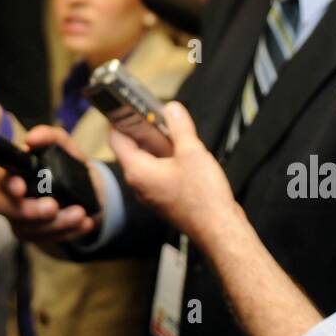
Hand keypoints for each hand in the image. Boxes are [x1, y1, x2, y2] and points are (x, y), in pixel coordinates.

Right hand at [0, 126, 100, 242]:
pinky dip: (69, 233)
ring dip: (56, 224)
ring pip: (29, 228)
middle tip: (53, 207)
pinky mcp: (34, 234)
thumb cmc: (65, 162)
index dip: (7, 184)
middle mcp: (8, 196)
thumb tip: (32, 139)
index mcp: (10, 171)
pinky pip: (47, 239)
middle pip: (6, 208)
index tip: (21, 188)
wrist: (86, 185)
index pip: (0, 178)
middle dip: (30, 211)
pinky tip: (85, 224)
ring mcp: (18, 218)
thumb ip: (48, 136)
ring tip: (80, 214)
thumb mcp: (61, 144)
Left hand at [109, 102, 236, 243]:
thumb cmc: (204, 198)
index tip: (132, 105)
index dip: (122, 119)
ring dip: (157, 145)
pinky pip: (157, 172)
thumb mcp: (192, 152)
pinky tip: (183, 152)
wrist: (219, 230)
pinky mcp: (163, 198)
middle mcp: (138, 183)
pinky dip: (165, 159)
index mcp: (137, 171)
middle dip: (143, 130)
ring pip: (145, 161)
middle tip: (158, 114)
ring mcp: (150, 192)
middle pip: (131, 148)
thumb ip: (179, 127)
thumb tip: (171, 109)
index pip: (116, 138)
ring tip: (174, 130)